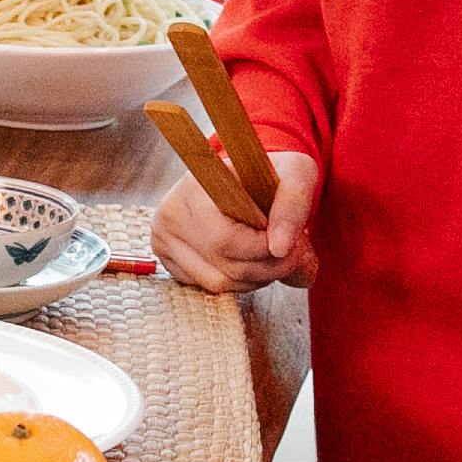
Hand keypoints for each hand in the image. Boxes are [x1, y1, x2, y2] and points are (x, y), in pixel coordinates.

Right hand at [154, 148, 318, 294]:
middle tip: (296, 253)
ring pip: (219, 282)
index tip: (294, 242)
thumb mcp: (294, 174)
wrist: (245, 177)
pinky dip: (240, 281)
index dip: (266, 249)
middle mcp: (170, 214)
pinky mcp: (168, 259)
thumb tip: (281, 247)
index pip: (226, 240)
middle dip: (270, 267)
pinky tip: (252, 259)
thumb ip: (292, 206)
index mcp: (194, 187)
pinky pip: (210, 287)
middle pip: (225, 267)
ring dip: (258, 277)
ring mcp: (164, 239)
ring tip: (277, 256)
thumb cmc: (269, 175)